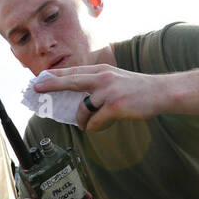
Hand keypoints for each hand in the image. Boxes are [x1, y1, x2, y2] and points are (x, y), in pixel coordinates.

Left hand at [34, 64, 166, 130]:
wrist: (162, 92)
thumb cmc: (138, 89)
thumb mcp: (116, 79)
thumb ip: (98, 84)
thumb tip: (79, 99)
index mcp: (102, 71)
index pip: (73, 72)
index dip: (55, 76)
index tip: (39, 78)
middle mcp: (103, 78)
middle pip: (70, 81)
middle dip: (51, 85)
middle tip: (36, 89)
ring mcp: (108, 92)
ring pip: (83, 110)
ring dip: (82, 120)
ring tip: (87, 124)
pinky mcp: (114, 106)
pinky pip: (95, 122)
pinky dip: (94, 127)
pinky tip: (100, 126)